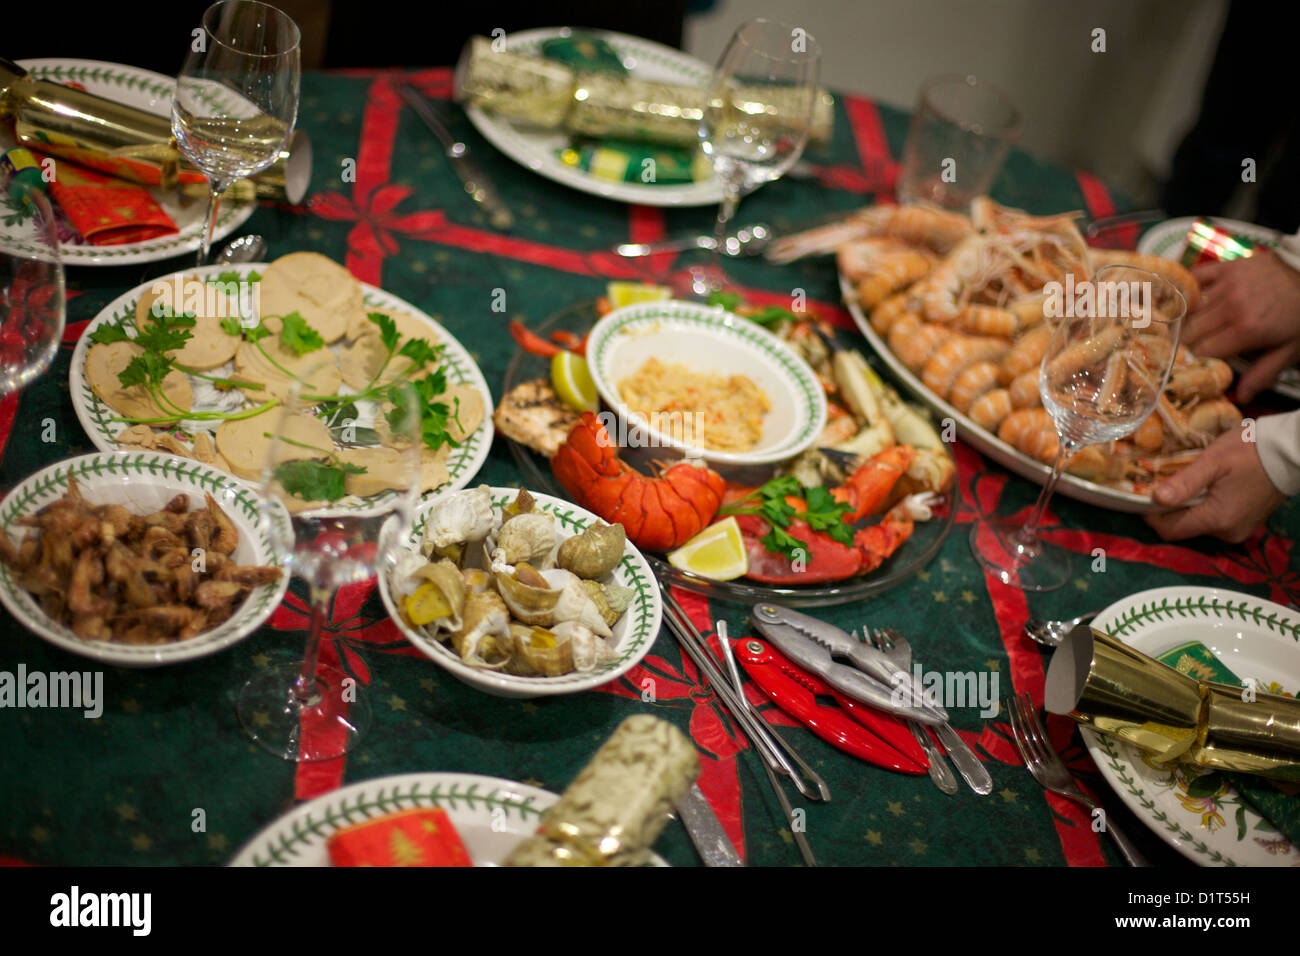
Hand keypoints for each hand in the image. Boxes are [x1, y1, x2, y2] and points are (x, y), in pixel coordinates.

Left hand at [1145, 430, 1285, 541]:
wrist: (1290, 452)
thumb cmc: (1250, 451)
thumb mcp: (1213, 461)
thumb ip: (1185, 482)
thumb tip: (1156, 499)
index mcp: (1217, 520)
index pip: (1170, 530)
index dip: (1151, 516)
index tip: (1141, 495)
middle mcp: (1227, 533)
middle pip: (1182, 528)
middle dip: (1167, 510)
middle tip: (1159, 484)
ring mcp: (1238, 530)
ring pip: (1197, 525)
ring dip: (1185, 507)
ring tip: (1181, 483)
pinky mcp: (1245, 524)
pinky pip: (1213, 520)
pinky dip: (1202, 507)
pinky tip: (1202, 488)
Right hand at [1182, 252, 1299, 401]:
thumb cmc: (1299, 318)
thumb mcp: (1288, 350)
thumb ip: (1263, 373)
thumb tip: (1241, 398)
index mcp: (1246, 329)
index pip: (1202, 350)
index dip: (1198, 358)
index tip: (1197, 360)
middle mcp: (1232, 305)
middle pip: (1191, 330)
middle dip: (1190, 341)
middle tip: (1193, 345)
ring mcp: (1228, 283)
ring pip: (1190, 307)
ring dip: (1189, 318)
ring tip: (1192, 325)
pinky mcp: (1228, 266)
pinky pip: (1195, 278)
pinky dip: (1190, 290)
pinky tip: (1192, 300)